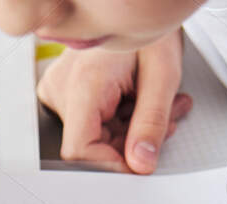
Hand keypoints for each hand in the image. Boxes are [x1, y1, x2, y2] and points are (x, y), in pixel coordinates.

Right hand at [37, 33, 191, 172]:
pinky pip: (92, 122)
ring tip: (161, 105)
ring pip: (95, 135)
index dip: (111, 164)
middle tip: (167, 122)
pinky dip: (123, 118)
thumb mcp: (162, 75)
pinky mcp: (65, 90)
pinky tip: (140, 100)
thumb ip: (152, 123)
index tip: (139, 165)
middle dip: (133, 142)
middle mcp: (62, 88)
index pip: (80, 150)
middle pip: (91, 144)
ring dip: (133, 129)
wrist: (143, 2)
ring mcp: (60, 89)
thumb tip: (140, 163)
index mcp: (81, 83)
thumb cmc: (150, 27)